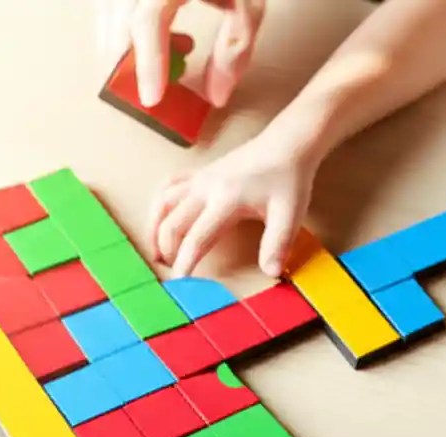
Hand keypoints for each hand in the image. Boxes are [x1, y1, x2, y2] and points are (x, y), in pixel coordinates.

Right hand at [121, 0, 263, 106]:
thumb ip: (234, 50)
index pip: (147, 20)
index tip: (153, 98)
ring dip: (129, 42)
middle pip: (118, 19)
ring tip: (174, 48)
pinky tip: (167, 29)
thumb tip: (215, 95)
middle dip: (132, 59)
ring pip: (108, 13)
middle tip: (156, 83)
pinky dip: (130, 25)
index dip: (148, 62)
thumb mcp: (247, 5)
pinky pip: (111, 7)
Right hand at [149, 129, 315, 276]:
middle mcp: (206, 188)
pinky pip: (169, 185)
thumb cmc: (289, 179)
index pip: (197, 238)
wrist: (288, 144)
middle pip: (172, 222)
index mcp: (226, 201)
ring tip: (158, 251)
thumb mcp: (290, 214)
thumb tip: (271, 272)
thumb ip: (278, 244)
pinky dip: (160, 203)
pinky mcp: (201, 172)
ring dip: (155, 227)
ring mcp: (200, 178)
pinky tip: (162, 218)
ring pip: (163, 202)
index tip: (180, 283)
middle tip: (172, 271)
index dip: (186, 262)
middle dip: (168, 249)